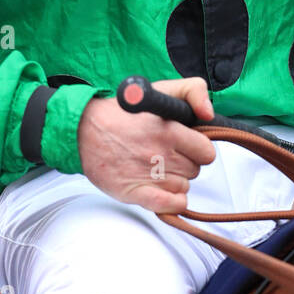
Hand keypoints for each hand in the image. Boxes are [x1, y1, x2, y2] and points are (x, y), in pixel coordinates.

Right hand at [77, 77, 216, 213]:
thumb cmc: (122, 112)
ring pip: (183, 187)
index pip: (206, 152)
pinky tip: (167, 194)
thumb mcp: (161, 88)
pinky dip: (173, 202)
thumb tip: (209, 113)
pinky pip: (169, 205)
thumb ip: (193, 91)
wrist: (83, 130)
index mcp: (169, 130)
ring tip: (157, 168)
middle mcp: (160, 154)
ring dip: (175, 181)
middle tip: (167, 154)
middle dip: (185, 163)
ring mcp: (148, 175)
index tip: (187, 146)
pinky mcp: (134, 192)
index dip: (198, 149)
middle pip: (194, 171)